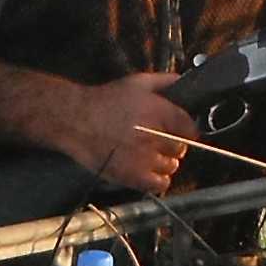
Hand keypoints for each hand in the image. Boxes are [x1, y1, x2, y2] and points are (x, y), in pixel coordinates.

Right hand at [70, 71, 196, 192]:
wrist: (76, 120)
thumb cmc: (104, 101)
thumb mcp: (137, 82)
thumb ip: (165, 81)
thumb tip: (184, 82)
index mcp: (159, 112)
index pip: (190, 127)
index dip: (185, 129)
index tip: (178, 130)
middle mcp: (155, 136)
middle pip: (181, 148)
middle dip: (171, 144)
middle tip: (156, 140)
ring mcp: (144, 159)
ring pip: (171, 166)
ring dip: (163, 161)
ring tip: (148, 154)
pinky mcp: (133, 176)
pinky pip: (159, 184)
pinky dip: (157, 179)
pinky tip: (146, 169)